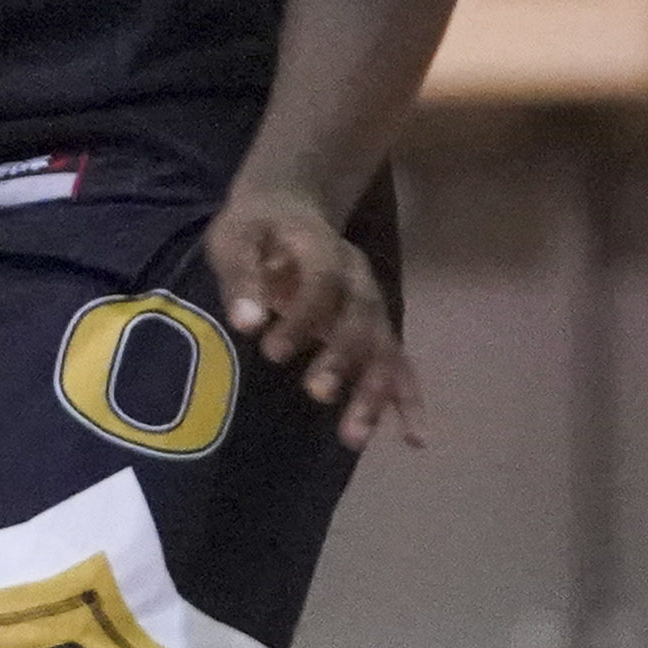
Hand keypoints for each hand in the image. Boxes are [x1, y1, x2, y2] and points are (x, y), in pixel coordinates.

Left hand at [203, 188, 420, 448]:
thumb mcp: (234, 239)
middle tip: (318, 393)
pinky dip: (407, 399)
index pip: (323, 283)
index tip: (272, 352)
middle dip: (343, 358)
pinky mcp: (375, 327)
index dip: (304, 317)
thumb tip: (246, 324)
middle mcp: (358, 278)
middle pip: (362, 319)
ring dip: (373, 392)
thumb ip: (241, 277)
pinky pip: (398, 364)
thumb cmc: (256, 228)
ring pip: (383, 348)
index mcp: (323, 248)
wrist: (288, 209)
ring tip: (353, 436)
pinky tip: (413, 439)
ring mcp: (372, 305)